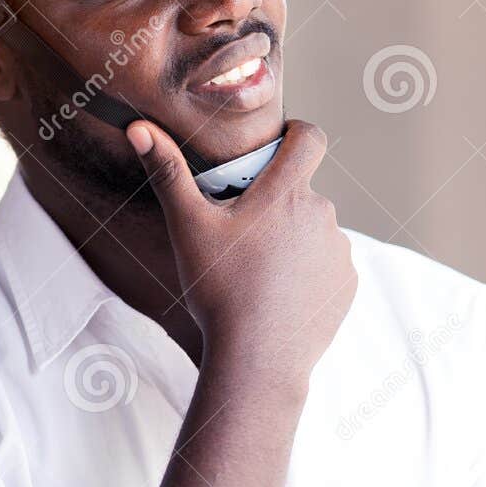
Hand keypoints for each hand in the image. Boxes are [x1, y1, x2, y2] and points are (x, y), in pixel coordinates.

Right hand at [127, 118, 356, 387]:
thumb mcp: (188, 227)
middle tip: (243, 230)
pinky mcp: (346, 283)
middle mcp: (321, 214)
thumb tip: (139, 128)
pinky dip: (308, 269)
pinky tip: (280, 292)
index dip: (295, 135)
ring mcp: (338, 250)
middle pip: (303, 190)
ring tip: (259, 268)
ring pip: (315, 228)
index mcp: (286, 193)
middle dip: (278, 200)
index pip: (309, 137)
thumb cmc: (220, 290)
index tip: (274, 150)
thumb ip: (167, 172)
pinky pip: (328, 263)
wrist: (257, 358)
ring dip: (294, 236)